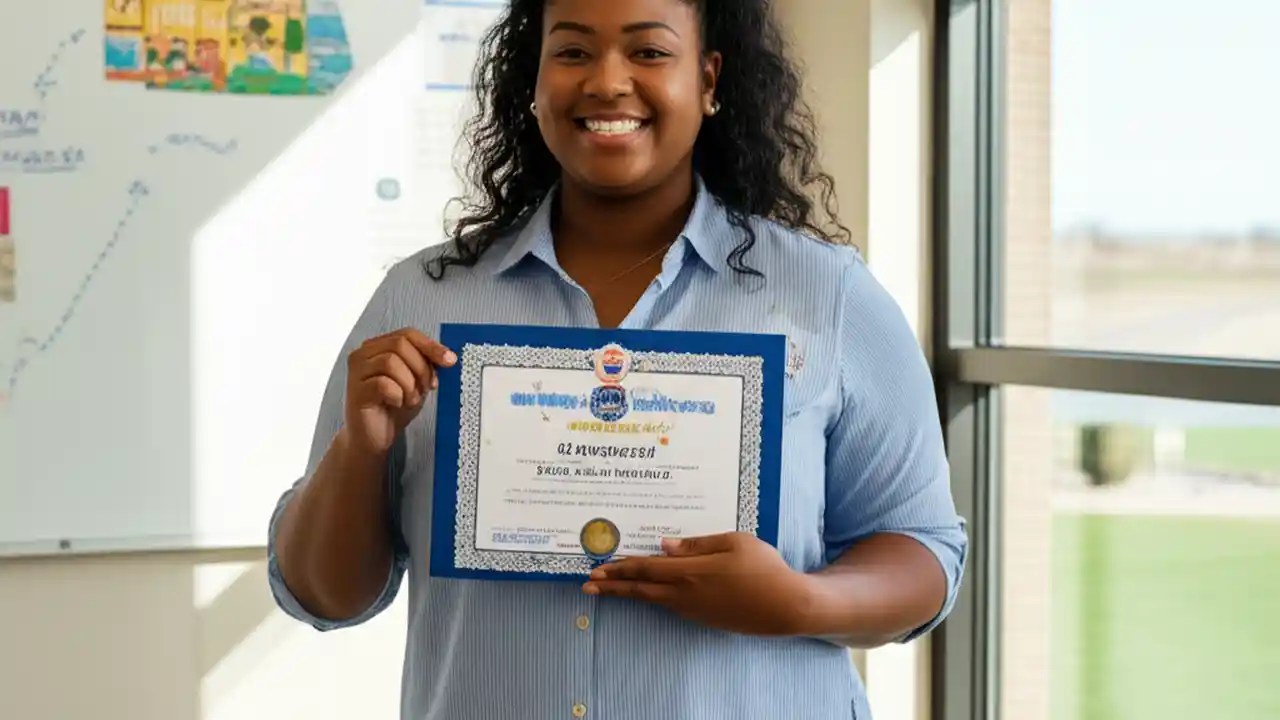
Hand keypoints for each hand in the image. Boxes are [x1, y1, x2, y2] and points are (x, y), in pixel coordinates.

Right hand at [342, 328, 454, 454]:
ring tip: (410, 399)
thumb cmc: (394, 408)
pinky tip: (396, 404)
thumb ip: (426, 365)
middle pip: (399, 345)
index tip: (449, 360)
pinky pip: (383, 384)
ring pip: (390, 362)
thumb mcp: (416, 381)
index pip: (407, 334)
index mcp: (378, 347)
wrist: (374, 438)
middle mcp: (363, 355)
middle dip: (421, 367)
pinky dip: (397, 395)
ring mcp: (357, 372)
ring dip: (409, 384)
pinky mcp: (356, 391)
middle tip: (426, 388)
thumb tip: (448, 356)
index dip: (430, 345)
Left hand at [582, 532, 813, 635]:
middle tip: (587, 585)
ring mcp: (694, 609)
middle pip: (641, 589)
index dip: (619, 569)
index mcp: (691, 572)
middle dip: (612, 586)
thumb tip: (664, 546)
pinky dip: (651, 597)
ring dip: (629, 593)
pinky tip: (648, 592)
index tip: (597, 569)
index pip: (646, 569)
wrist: (786, 606)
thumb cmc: (764, 568)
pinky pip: (669, 605)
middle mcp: (686, 594)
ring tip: (610, 589)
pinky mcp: (703, 617)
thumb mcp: (734, 542)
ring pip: (653, 599)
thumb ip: (697, 544)